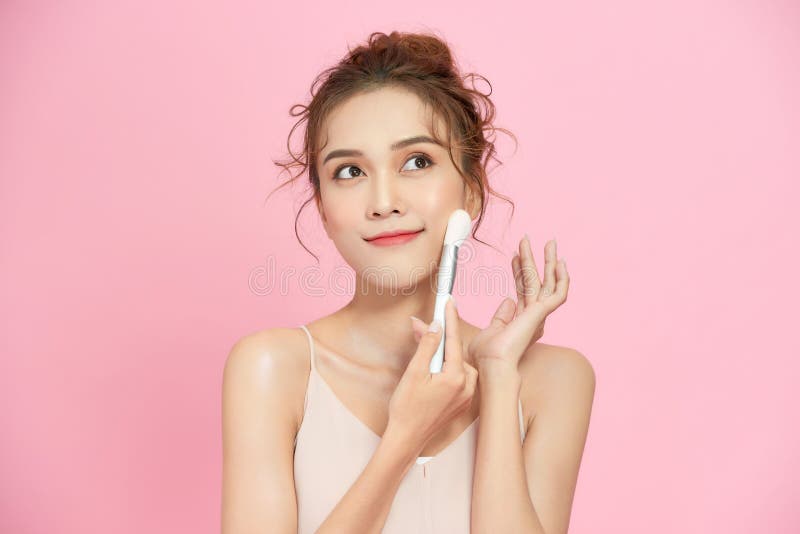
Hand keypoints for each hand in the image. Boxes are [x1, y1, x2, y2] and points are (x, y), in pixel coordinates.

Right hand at [388, 298, 477, 452]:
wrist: (407, 439)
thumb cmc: (407, 408)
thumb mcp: (414, 372)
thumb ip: (427, 346)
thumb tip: (435, 326)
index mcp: (456, 377)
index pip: (454, 340)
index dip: (449, 318)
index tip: (448, 301)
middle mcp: (467, 386)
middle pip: (454, 351)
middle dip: (437, 338)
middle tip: (418, 327)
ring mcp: (466, 395)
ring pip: (456, 363)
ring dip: (440, 353)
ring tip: (421, 347)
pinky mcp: (462, 402)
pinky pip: (457, 376)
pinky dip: (445, 367)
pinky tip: (431, 365)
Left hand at [470, 236, 568, 370]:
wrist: (491, 364)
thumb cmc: (486, 354)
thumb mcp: (491, 330)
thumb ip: (500, 316)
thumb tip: (507, 301)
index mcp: (522, 320)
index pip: (523, 289)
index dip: (519, 271)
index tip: (514, 255)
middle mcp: (534, 317)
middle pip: (536, 282)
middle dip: (534, 260)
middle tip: (530, 240)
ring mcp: (539, 315)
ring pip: (548, 283)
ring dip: (548, 261)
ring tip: (550, 242)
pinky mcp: (542, 313)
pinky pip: (559, 293)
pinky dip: (563, 278)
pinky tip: (561, 262)